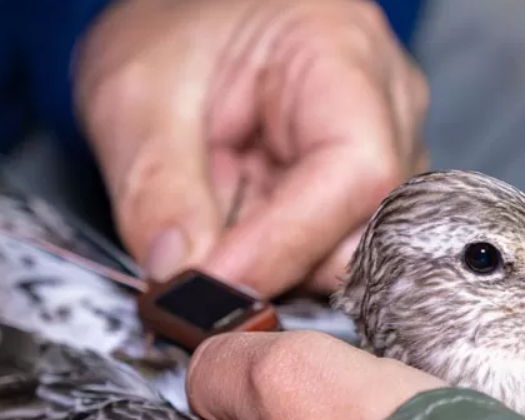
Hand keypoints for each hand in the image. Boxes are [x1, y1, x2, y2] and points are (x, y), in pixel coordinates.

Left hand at [75, 0, 428, 296]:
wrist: (186, 11)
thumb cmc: (174, 24)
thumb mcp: (137, 93)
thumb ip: (156, 188)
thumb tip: (180, 275)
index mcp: (344, 56)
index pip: (355, 175)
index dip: (286, 245)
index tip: (216, 287)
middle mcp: (387, 106)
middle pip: (368, 228)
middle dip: (282, 265)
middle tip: (199, 273)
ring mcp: (386, 151)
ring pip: (355, 253)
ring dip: (279, 267)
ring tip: (214, 229)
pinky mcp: (361, 192)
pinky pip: (335, 252)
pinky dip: (279, 260)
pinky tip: (238, 230)